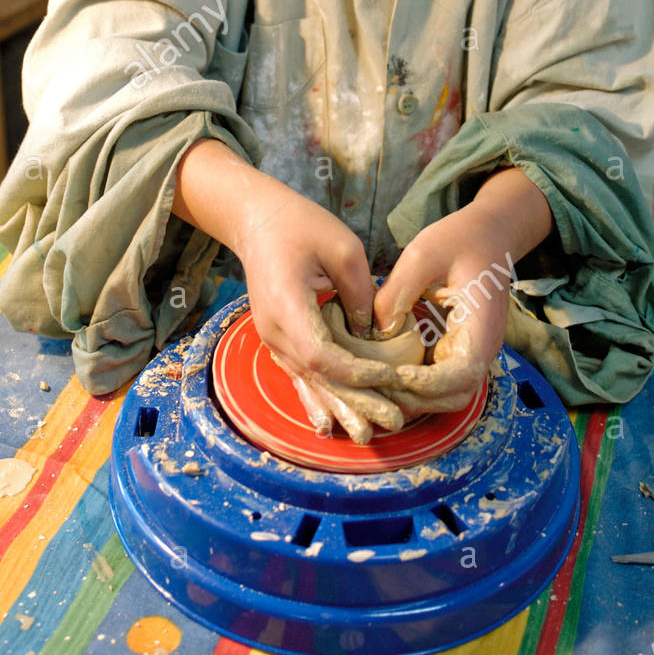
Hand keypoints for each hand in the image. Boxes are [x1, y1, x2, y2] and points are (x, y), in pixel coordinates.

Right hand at [235, 190, 404, 442]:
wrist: (258, 221)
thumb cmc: (301, 225)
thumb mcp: (342, 246)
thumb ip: (359, 292)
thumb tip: (372, 333)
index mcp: (286, 304)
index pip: (320, 354)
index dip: (355, 372)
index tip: (389, 374)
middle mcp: (274, 330)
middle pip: (317, 376)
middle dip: (356, 401)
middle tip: (395, 420)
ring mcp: (273, 337)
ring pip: (308, 381)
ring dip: (340, 407)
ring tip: (369, 433)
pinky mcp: (279, 338)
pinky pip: (299, 374)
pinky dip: (317, 398)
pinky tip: (329, 425)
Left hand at [373, 209, 511, 415]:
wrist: (487, 234)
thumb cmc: (459, 239)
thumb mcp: (423, 255)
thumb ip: (397, 292)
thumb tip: (374, 333)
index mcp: (482, 326)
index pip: (462, 374)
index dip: (429, 383)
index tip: (396, 371)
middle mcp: (482, 347)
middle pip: (455, 395)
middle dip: (416, 398)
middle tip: (376, 384)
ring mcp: (471, 350)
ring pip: (447, 394)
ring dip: (414, 396)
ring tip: (376, 382)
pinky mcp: (458, 347)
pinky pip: (439, 378)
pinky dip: (415, 384)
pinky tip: (385, 373)